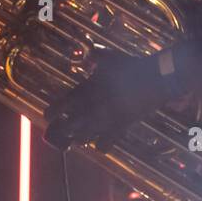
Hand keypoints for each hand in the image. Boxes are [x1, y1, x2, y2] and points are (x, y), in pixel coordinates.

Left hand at [43, 50, 176, 150]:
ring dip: (78, 139)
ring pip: (82, 139)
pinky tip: (100, 142)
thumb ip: (93, 55)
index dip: (51, 114)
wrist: (152, 79)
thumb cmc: (129, 66)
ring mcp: (104, 121)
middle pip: (67, 128)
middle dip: (63, 131)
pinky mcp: (119, 129)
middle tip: (63, 130)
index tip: (49, 116)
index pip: (58, 107)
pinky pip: (104, 146)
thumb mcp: (108, 56)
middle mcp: (91, 109)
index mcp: (84, 91)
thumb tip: (84, 54)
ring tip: (78, 138)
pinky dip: (101, 146)